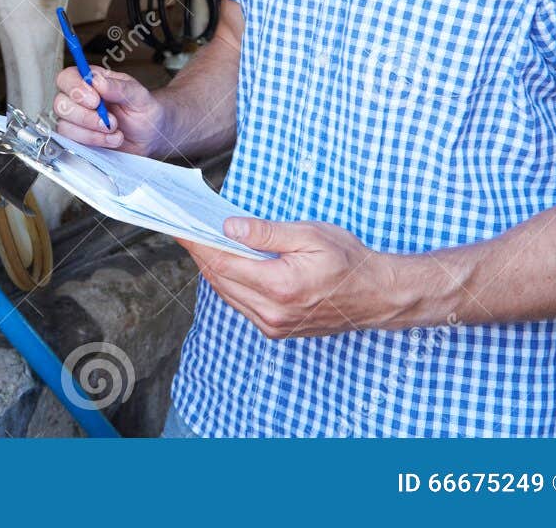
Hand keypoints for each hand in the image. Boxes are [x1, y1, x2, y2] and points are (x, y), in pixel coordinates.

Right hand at [52, 66, 165, 156]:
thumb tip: (97, 81)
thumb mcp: (139, 95)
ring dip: (92, 132)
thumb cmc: (144, 111)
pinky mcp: (79, 140)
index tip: (95, 100)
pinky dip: (94, 142)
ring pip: (64, 126)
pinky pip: (72, 142)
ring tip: (115, 131)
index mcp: (91, 81)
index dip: (75, 89)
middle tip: (109, 120)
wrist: (151, 137)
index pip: (67, 78)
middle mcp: (79, 100)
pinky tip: (111, 140)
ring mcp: (77, 121)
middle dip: (86, 116)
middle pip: (60, 103)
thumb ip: (119, 87)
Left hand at [176, 219, 408, 338]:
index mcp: (279, 286)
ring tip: (200, 240)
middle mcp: (271, 312)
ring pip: (226, 294)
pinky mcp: (275, 330)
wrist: (377, 296)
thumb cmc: (348, 261)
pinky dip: (228, 282)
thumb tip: (229, 227)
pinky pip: (240, 304)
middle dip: (199, 252)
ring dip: (211, 268)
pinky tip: (225, 262)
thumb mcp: (310, 235)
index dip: (196, 242)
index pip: (222, 262)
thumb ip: (267, 233)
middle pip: (219, 279)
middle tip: (184, 227)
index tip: (177, 225)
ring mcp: (273, 326)